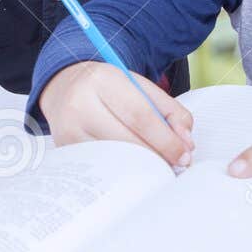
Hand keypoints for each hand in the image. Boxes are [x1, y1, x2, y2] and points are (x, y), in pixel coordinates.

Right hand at [37, 61, 193, 166]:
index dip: (166, 140)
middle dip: (157, 157)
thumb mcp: (141, 88)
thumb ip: (171, 111)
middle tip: (175, 166)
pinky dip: (124, 171)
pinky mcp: (65, 150)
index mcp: (103, 80)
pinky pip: (101, 168)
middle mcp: (80, 104)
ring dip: (142, 168)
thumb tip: (186, 144)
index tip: (184, 155)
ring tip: (157, 167)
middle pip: (127, 141)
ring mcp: (68, 130)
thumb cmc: (110, 89)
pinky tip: (135, 170)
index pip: (140, 115)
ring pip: (114, 159)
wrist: (65, 89)